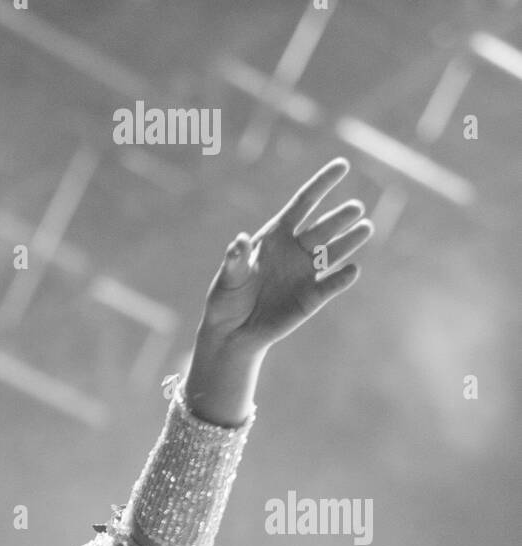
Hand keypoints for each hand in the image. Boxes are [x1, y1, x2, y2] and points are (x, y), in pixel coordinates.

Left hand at [196, 156, 372, 353]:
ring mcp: (306, 272)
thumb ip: (235, 260)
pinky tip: (352, 270)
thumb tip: (239, 241)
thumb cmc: (227, 299)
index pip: (304, 203)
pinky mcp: (311, 298)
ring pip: (334, 251)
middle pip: (323, 227)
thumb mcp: (228, 278)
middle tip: (355, 209)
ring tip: (365, 228)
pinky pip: (330, 285)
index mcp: (277, 235)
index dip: (322, 183)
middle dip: (340, 217)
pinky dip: (342, 279)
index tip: (342, 165)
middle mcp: (296, 249)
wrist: (232, 332)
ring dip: (350, 241)